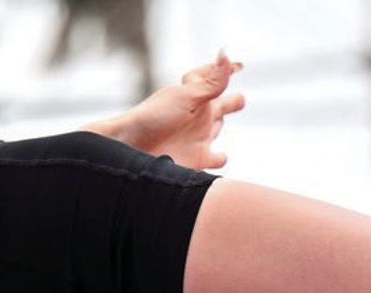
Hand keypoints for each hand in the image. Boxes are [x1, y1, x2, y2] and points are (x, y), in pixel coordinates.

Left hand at [88, 50, 245, 169]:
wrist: (130, 151)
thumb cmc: (153, 119)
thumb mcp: (187, 97)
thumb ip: (212, 81)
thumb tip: (226, 53)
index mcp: (197, 98)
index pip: (214, 79)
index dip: (226, 71)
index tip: (240, 66)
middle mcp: (198, 117)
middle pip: (220, 106)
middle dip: (230, 103)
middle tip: (239, 100)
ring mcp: (197, 139)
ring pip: (216, 131)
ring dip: (220, 129)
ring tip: (220, 125)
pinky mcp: (196, 160)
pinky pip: (216, 160)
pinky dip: (220, 160)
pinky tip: (221, 160)